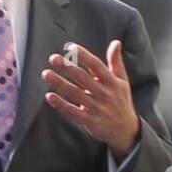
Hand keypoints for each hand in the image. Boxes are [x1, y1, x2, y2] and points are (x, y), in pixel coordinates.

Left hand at [42, 41, 140, 155]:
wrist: (125, 129)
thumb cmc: (121, 101)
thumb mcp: (122, 81)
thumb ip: (116, 62)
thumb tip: (116, 43)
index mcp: (112, 82)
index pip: (96, 65)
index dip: (83, 56)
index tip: (70, 48)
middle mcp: (104, 93)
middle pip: (83, 77)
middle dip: (67, 67)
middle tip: (53, 58)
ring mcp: (96, 108)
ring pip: (75, 93)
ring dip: (59, 83)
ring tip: (46, 74)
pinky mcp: (89, 120)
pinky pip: (72, 111)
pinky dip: (60, 104)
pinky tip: (49, 96)